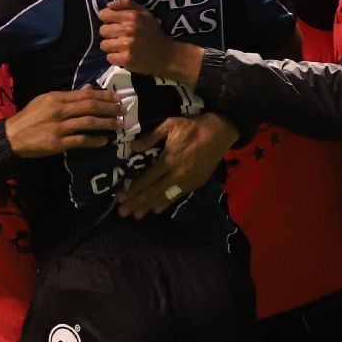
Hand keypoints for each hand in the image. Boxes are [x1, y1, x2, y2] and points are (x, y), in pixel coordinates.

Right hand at [5, 87, 120, 157]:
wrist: (13, 136)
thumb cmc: (30, 117)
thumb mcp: (46, 100)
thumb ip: (68, 96)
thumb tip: (89, 89)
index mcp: (57, 98)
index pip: (85, 95)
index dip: (104, 96)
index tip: (116, 98)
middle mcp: (60, 110)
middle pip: (90, 107)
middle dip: (109, 108)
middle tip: (123, 110)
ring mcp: (59, 127)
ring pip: (88, 123)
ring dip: (106, 123)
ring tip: (118, 125)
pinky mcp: (58, 143)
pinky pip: (80, 140)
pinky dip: (94, 140)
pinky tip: (105, 141)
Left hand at [98, 0, 202, 85]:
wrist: (166, 55)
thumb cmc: (153, 33)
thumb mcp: (144, 13)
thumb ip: (127, 4)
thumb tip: (108, 4)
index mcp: (132, 16)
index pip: (104, 14)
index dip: (106, 19)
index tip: (112, 23)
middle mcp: (128, 29)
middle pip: (102, 30)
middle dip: (109, 33)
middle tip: (119, 36)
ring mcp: (127, 45)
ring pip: (104, 45)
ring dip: (111, 46)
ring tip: (121, 46)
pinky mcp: (126, 59)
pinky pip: (109, 57)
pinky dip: (115, 58)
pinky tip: (123, 55)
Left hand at [116, 114, 238, 218]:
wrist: (220, 133)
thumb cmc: (192, 127)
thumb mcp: (170, 124)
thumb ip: (151, 137)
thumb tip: (133, 147)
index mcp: (168, 160)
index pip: (147, 179)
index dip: (133, 190)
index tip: (120, 198)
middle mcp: (176, 174)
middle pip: (153, 192)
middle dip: (136, 203)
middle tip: (122, 213)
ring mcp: (187, 181)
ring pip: (164, 197)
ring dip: (148, 207)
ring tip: (136, 216)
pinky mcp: (195, 183)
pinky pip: (177, 196)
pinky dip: (165, 204)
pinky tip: (156, 209)